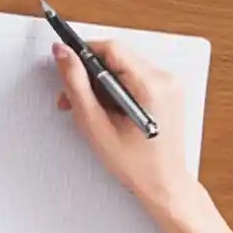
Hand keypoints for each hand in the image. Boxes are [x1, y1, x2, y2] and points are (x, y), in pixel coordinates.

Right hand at [52, 40, 195, 210]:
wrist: (164, 184)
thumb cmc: (136, 164)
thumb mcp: (95, 124)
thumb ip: (76, 84)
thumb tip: (63, 54)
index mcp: (152, 86)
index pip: (111, 48)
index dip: (82, 52)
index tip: (63, 60)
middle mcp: (165, 79)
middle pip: (115, 56)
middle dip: (88, 73)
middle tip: (71, 96)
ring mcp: (168, 84)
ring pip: (121, 67)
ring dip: (99, 82)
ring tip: (88, 108)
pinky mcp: (166, 90)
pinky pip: (132, 76)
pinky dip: (114, 88)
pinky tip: (105, 109)